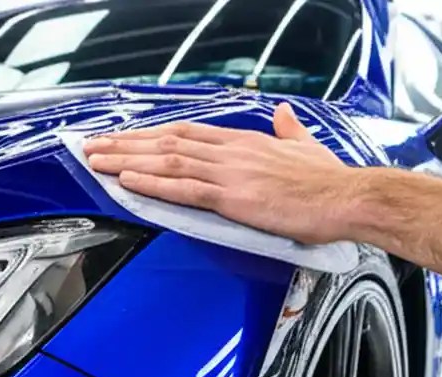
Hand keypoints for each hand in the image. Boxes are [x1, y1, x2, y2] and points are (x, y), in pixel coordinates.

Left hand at [83, 103, 363, 244]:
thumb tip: (283, 113)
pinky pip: (184, 189)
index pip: (184, 132)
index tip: (122, 138)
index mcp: (244, 141)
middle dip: (125, 145)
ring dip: (128, 161)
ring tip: (97, 162)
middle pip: (166, 142)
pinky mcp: (234, 198)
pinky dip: (152, 183)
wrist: (349, 197)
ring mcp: (230, 172)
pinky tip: (128, 181)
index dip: (148, 135)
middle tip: (92, 147)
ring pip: (167, 161)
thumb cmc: (329, 181)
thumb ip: (288, 130)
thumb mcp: (304, 146)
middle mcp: (231, 151)